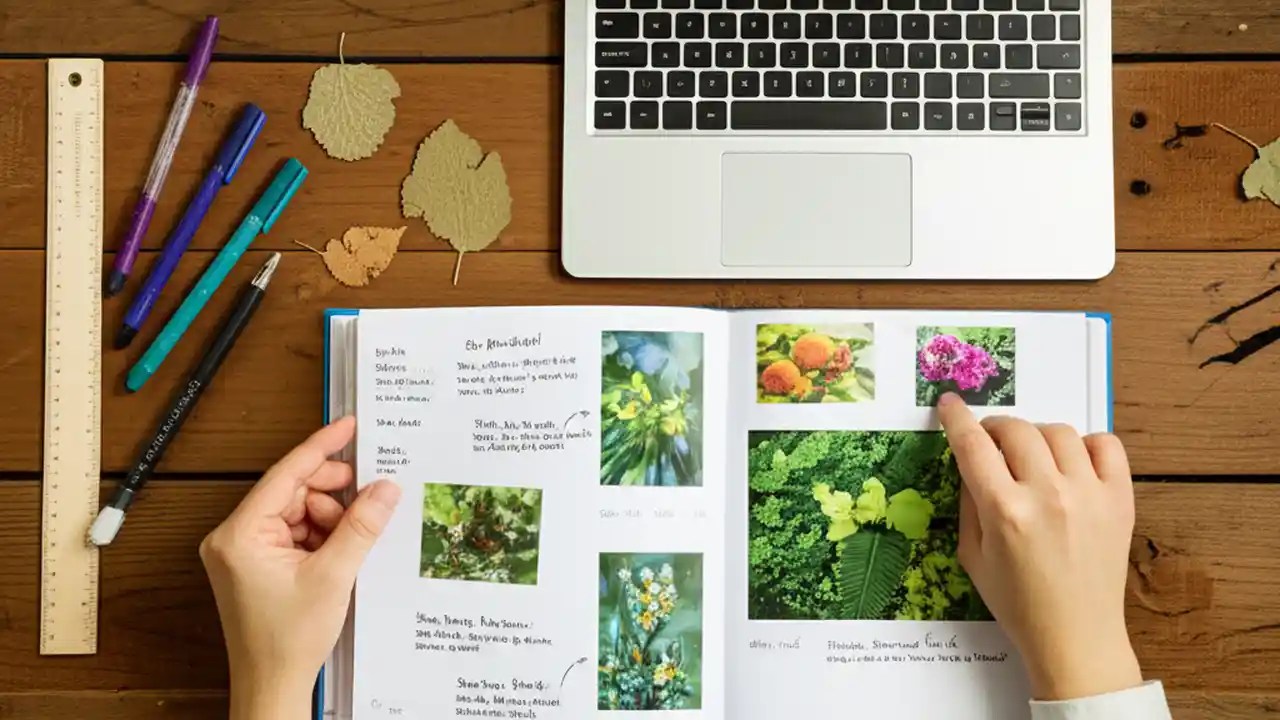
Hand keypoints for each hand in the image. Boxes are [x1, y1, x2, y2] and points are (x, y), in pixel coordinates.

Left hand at [200, 417, 401, 719]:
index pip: (286, 474)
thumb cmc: (286, 642)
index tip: (347, 427)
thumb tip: (384, 489)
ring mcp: (245, 552)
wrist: (273, 686)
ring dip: (331, 518)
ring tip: (356, 535)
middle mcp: (235, 538)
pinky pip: (296, 533)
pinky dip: (323, 535)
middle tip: (369, 491)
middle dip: (332, 493)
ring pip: (299, 512)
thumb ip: (361, 527)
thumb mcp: (333, 576)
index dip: (321, 447)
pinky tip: (343, 548)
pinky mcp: (258, 565)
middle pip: (293, 491)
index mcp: (240, 534)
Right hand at [937, 393, 1142, 701]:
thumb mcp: (972, 555)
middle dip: (996, 428)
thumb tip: (970, 460)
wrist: (1076, 636)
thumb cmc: (1017, 602)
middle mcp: (1048, 496)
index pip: (973, 445)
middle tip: (991, 442)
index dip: (957, 418)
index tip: (950, 405)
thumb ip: (969, 502)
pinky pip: (1106, 445)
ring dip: (1037, 436)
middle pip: (1016, 430)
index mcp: (1004, 512)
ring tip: (1033, 458)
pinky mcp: (1120, 500)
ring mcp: (1089, 495)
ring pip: (1058, 431)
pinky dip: (1086, 444)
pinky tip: (1073, 463)